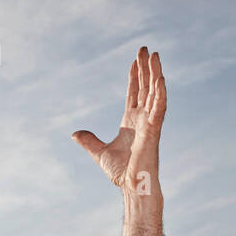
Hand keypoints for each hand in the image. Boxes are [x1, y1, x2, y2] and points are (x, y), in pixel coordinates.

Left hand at [71, 46, 165, 192]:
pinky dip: (160, 93)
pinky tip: (160, 78)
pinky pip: (159, 108)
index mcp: (131, 122)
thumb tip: (75, 134)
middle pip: (145, 87)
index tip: (135, 61)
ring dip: (155, 73)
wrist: (132, 186)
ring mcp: (150, 123)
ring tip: (155, 55)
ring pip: (154, 93)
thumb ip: (89, 141)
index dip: (134, 77)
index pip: (134, 93)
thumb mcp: (99, 153)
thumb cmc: (121, 172)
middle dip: (145, 68)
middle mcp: (143, 119)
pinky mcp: (154, 130)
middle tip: (145, 49)